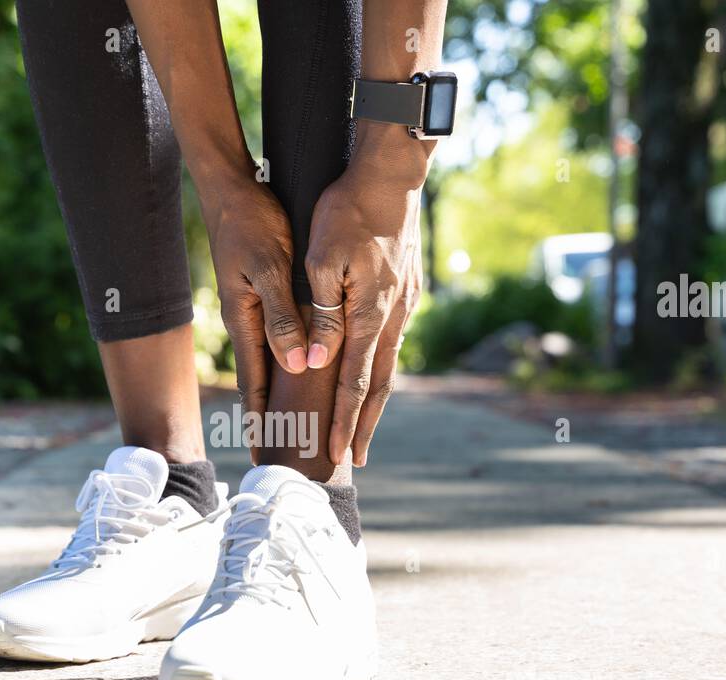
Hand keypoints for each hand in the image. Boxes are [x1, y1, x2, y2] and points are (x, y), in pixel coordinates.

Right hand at [201, 177, 307, 441]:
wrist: (233, 189)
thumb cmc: (252, 225)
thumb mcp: (270, 269)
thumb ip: (281, 318)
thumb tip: (294, 366)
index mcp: (245, 323)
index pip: (254, 385)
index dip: (262, 422)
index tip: (264, 457)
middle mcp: (248, 323)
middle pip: (262, 383)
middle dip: (272, 418)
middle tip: (284, 454)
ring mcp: (254, 311)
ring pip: (272, 364)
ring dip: (281, 395)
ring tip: (295, 425)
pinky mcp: (264, 296)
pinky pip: (279, 341)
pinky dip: (290, 364)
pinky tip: (301, 373)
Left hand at [305, 162, 423, 465]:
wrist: (390, 175)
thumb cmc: (347, 212)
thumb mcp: (322, 261)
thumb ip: (322, 315)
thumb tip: (319, 361)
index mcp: (369, 314)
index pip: (353, 381)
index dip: (344, 419)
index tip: (337, 450)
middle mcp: (392, 316)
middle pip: (378, 384)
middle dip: (365, 424)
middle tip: (356, 457)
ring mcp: (404, 304)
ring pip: (388, 364)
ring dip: (374, 400)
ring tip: (363, 426)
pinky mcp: (406, 290)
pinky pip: (392, 340)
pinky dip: (380, 367)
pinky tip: (374, 374)